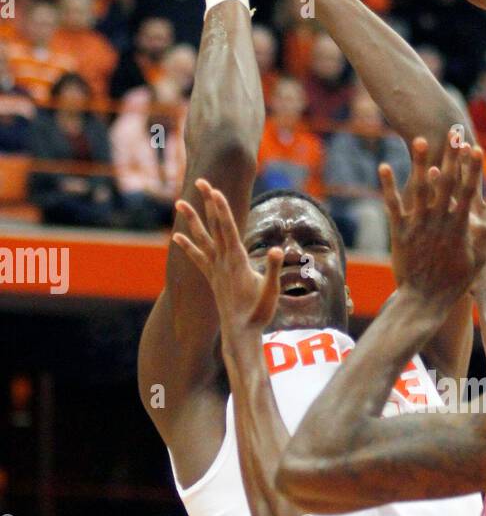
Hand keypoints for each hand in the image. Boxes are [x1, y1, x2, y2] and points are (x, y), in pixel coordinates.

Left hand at [173, 178, 280, 343]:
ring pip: (202, 238)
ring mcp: (216, 269)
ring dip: (191, 220)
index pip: (228, 227)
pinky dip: (188, 246)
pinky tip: (177, 237)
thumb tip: (278, 250)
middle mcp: (223, 261)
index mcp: (238, 260)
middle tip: (200, 181)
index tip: (214, 190)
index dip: (221, 207)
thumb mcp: (272, 291)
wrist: (240, 334)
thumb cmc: (259, 313)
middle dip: (207, 203)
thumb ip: (274, 269)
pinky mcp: (213, 278)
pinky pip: (198, 258)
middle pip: (214, 226)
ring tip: (179, 202)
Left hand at [380, 137, 485, 305]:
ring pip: (420, 189)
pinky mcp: (400, 232)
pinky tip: (384, 166)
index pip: (469, 191)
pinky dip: (388, 186)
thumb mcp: (477, 263)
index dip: (472, 168)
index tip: (476, 148)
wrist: (425, 301)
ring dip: (419, 162)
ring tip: (419, 139)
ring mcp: (419, 226)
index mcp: (459, 227)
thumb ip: (482, 238)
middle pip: (446, 183)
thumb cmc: (454, 284)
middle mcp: (439, 222)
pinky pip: (393, 205)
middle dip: (450, 156)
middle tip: (452, 133)